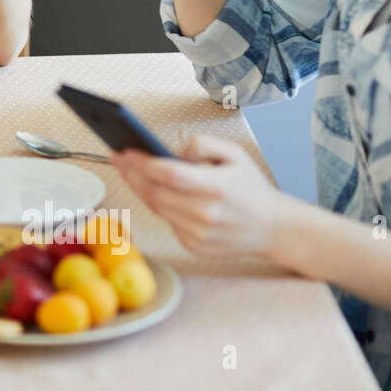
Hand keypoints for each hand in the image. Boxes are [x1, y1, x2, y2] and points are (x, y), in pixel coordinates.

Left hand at [109, 134, 287, 258]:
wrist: (272, 227)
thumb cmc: (251, 187)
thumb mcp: (235, 154)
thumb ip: (203, 144)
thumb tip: (172, 151)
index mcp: (217, 187)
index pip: (167, 174)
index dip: (141, 163)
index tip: (124, 153)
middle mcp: (206, 213)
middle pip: (154, 193)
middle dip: (131, 175)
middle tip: (118, 160)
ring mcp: (199, 234)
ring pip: (157, 208)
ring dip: (141, 189)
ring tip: (131, 173)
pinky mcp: (195, 246)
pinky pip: (168, 222)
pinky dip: (161, 207)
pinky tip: (156, 193)